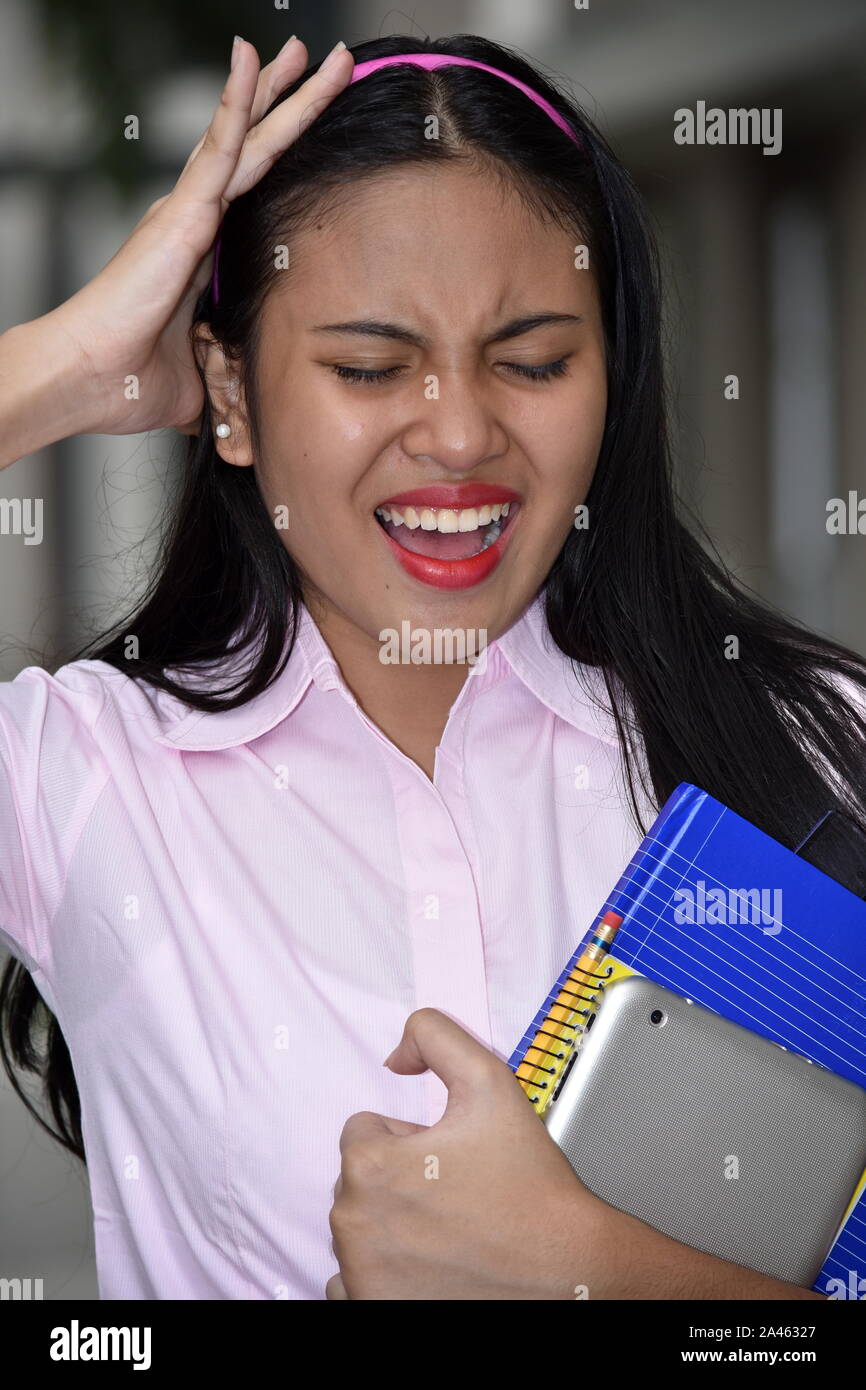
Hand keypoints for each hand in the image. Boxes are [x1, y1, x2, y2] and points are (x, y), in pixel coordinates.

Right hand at [44, 35, 353, 437]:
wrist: (93, 379)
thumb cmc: (130, 380)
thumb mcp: (199, 381)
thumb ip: (222, 380)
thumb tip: (238, 413)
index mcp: (198, 254)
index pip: (250, 192)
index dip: (276, 156)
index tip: (303, 126)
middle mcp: (192, 222)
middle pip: (252, 152)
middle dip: (285, 105)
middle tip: (322, 64)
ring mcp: (187, 211)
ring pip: (245, 138)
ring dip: (278, 92)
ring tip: (311, 50)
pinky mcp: (183, 213)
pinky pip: (219, 145)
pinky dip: (237, 99)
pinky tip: (253, 57)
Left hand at [326, 1008, 824, 1300]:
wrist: (567, 1270)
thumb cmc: (529, 1186)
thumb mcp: (489, 1082)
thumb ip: (434, 1036)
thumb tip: (395, 1055)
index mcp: (369, 1165)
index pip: (364, 1131)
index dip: (410, 1139)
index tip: (446, 1160)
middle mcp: (353, 1224)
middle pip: (359, 1180)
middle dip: (399, 1181)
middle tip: (455, 1195)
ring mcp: (360, 1275)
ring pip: (360, 1228)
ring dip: (392, 1225)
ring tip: (450, 1232)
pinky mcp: (372, 1309)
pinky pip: (353, 1282)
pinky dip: (386, 1274)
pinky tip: (433, 1267)